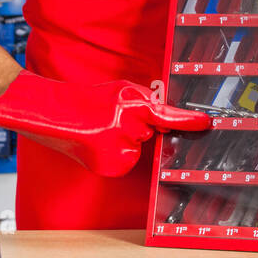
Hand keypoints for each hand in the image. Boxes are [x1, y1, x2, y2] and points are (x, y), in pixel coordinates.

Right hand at [0, 71, 209, 176]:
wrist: (51, 112)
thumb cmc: (86, 101)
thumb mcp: (119, 92)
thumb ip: (144, 104)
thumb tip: (164, 121)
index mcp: (131, 100)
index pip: (165, 114)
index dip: (188, 121)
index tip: (206, 124)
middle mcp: (128, 123)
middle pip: (150, 133)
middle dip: (137, 128)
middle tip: (109, 120)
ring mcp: (118, 145)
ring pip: (136, 148)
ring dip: (124, 143)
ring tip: (100, 132)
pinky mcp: (110, 164)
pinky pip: (125, 162)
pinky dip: (114, 157)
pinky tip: (97, 147)